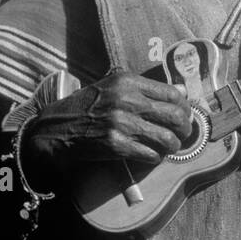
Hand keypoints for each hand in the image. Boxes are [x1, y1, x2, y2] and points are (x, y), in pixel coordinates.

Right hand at [21, 70, 191, 186]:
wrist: (55, 129)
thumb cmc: (87, 107)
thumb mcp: (113, 87)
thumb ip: (146, 88)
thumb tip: (183, 92)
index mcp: (127, 81)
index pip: (173, 94)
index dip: (185, 108)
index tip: (185, 117)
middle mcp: (126, 100)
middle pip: (176, 116)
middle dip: (185, 130)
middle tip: (181, 135)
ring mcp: (121, 123)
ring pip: (168, 139)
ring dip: (172, 147)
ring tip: (167, 148)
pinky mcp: (116, 146)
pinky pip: (151, 155)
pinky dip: (155, 158)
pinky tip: (148, 155)